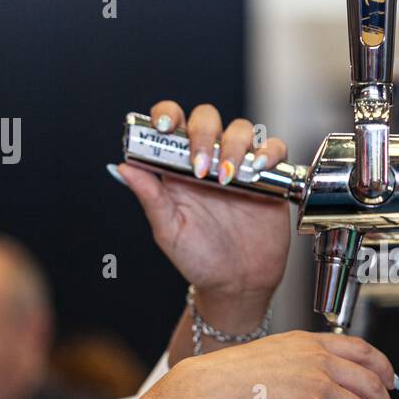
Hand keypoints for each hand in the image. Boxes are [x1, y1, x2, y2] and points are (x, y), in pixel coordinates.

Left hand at [114, 102, 290, 308]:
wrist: (237, 284)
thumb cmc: (200, 259)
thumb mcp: (169, 231)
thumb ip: (150, 198)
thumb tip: (123, 167)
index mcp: (179, 168)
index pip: (171, 124)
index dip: (167, 115)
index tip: (165, 127)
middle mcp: (210, 160)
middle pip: (207, 119)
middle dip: (203, 134)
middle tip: (201, 167)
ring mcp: (240, 167)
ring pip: (241, 129)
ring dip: (233, 145)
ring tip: (228, 177)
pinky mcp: (269, 178)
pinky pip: (275, 149)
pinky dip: (270, 151)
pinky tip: (259, 168)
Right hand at [184, 330, 395, 398]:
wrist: (212, 387)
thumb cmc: (229, 377)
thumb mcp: (272, 356)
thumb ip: (293, 367)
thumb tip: (299, 391)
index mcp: (313, 344)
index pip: (364, 350)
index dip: (385, 370)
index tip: (393, 385)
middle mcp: (322, 361)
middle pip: (374, 386)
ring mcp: (320, 386)